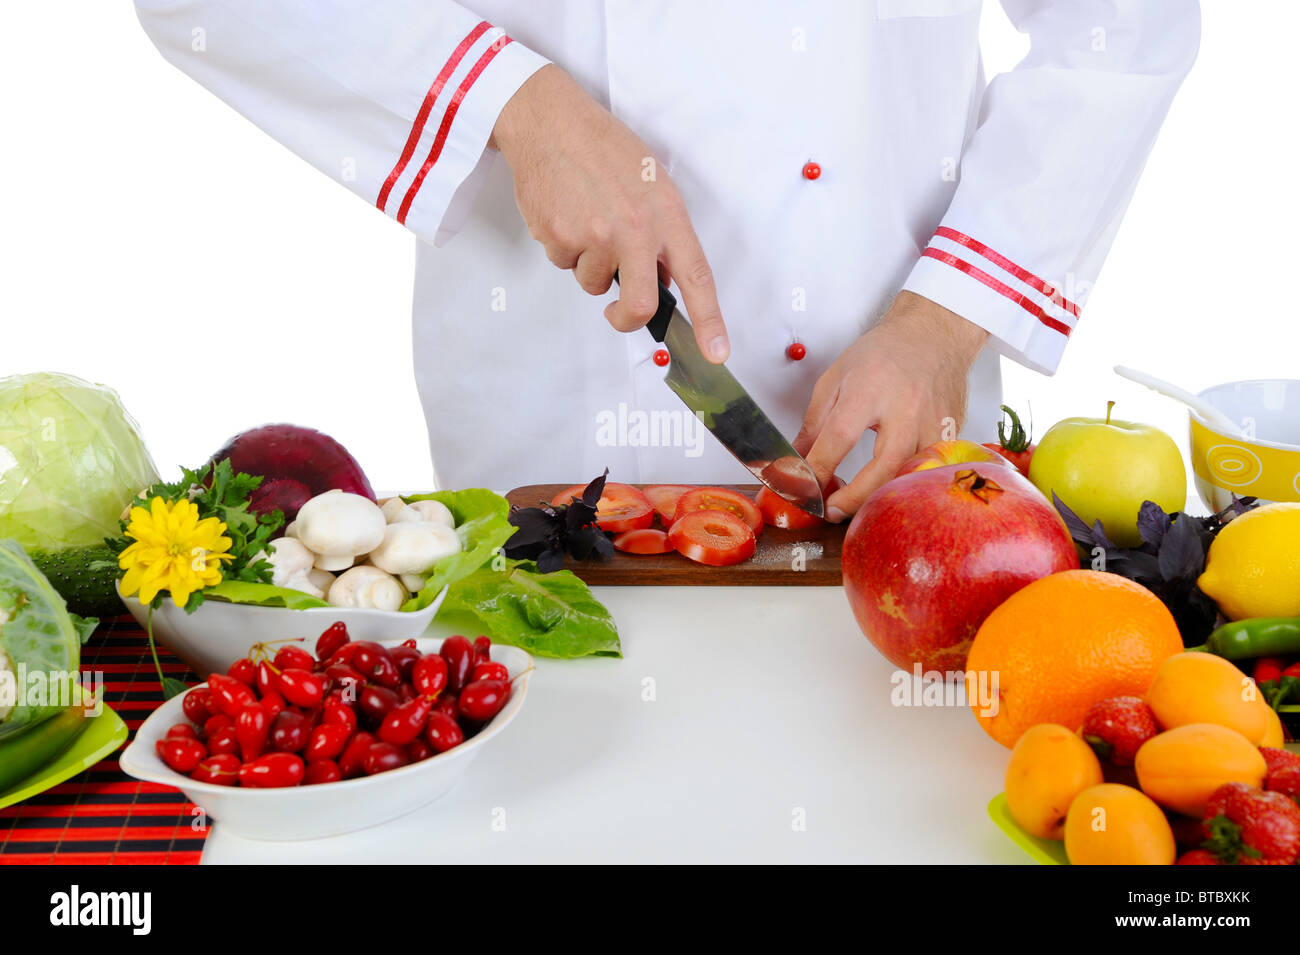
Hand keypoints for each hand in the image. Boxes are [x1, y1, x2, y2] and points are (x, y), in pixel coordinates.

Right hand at [491, 65, 728, 361]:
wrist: (551, 122)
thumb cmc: (604, 150)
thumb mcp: (653, 183)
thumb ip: (663, 231)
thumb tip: (663, 279)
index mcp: (667, 214)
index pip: (696, 277)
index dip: (709, 320)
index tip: (717, 352)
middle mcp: (636, 229)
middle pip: (640, 305)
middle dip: (626, 318)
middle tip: (617, 310)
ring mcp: (596, 235)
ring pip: (594, 283)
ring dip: (589, 264)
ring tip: (585, 218)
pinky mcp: (560, 237)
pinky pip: (564, 264)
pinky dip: (563, 247)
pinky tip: (564, 211)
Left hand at [793, 291, 988, 521]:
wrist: (933, 336)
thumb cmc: (883, 354)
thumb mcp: (836, 379)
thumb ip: (815, 423)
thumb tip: (798, 460)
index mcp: (869, 390)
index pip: (839, 439)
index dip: (819, 469)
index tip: (805, 489)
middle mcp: (905, 409)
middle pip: (883, 467)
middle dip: (855, 497)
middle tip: (832, 511)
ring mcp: (934, 424)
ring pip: (910, 475)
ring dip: (881, 495)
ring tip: (858, 504)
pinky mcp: (952, 434)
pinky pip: (929, 469)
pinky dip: (907, 483)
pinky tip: (888, 488)